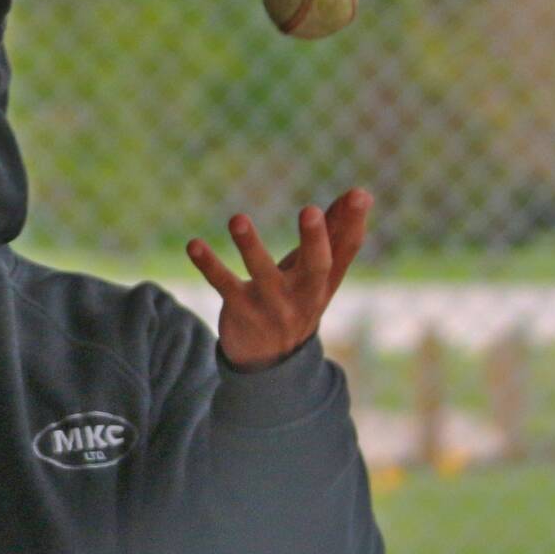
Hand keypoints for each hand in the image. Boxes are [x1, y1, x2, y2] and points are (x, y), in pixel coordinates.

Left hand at [186, 187, 373, 370]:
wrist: (270, 360)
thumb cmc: (298, 299)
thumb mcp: (318, 272)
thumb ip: (335, 234)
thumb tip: (361, 193)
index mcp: (326, 279)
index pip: (345, 249)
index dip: (353, 221)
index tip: (359, 194)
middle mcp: (304, 293)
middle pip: (317, 267)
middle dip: (314, 239)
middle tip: (310, 210)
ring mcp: (272, 304)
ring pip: (263, 273)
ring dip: (250, 245)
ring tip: (237, 219)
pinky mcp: (241, 309)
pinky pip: (224, 284)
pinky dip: (208, 264)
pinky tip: (193, 244)